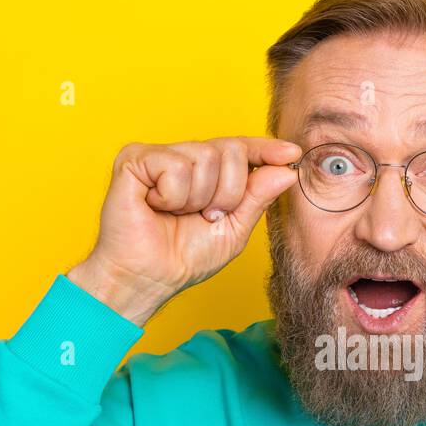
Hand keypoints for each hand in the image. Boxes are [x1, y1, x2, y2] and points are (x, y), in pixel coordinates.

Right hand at [68, 137, 301, 325]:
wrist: (149, 277)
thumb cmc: (184, 257)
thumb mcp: (234, 230)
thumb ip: (258, 198)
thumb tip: (287, 170)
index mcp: (208, 173)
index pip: (241, 149)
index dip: (265, 149)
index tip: (292, 153)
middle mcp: (184, 157)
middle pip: (230, 150)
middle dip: (228, 192)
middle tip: (204, 216)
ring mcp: (159, 155)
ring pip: (204, 156)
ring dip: (198, 198)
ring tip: (176, 214)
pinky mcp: (134, 158)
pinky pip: (175, 165)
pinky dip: (173, 195)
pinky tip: (156, 206)